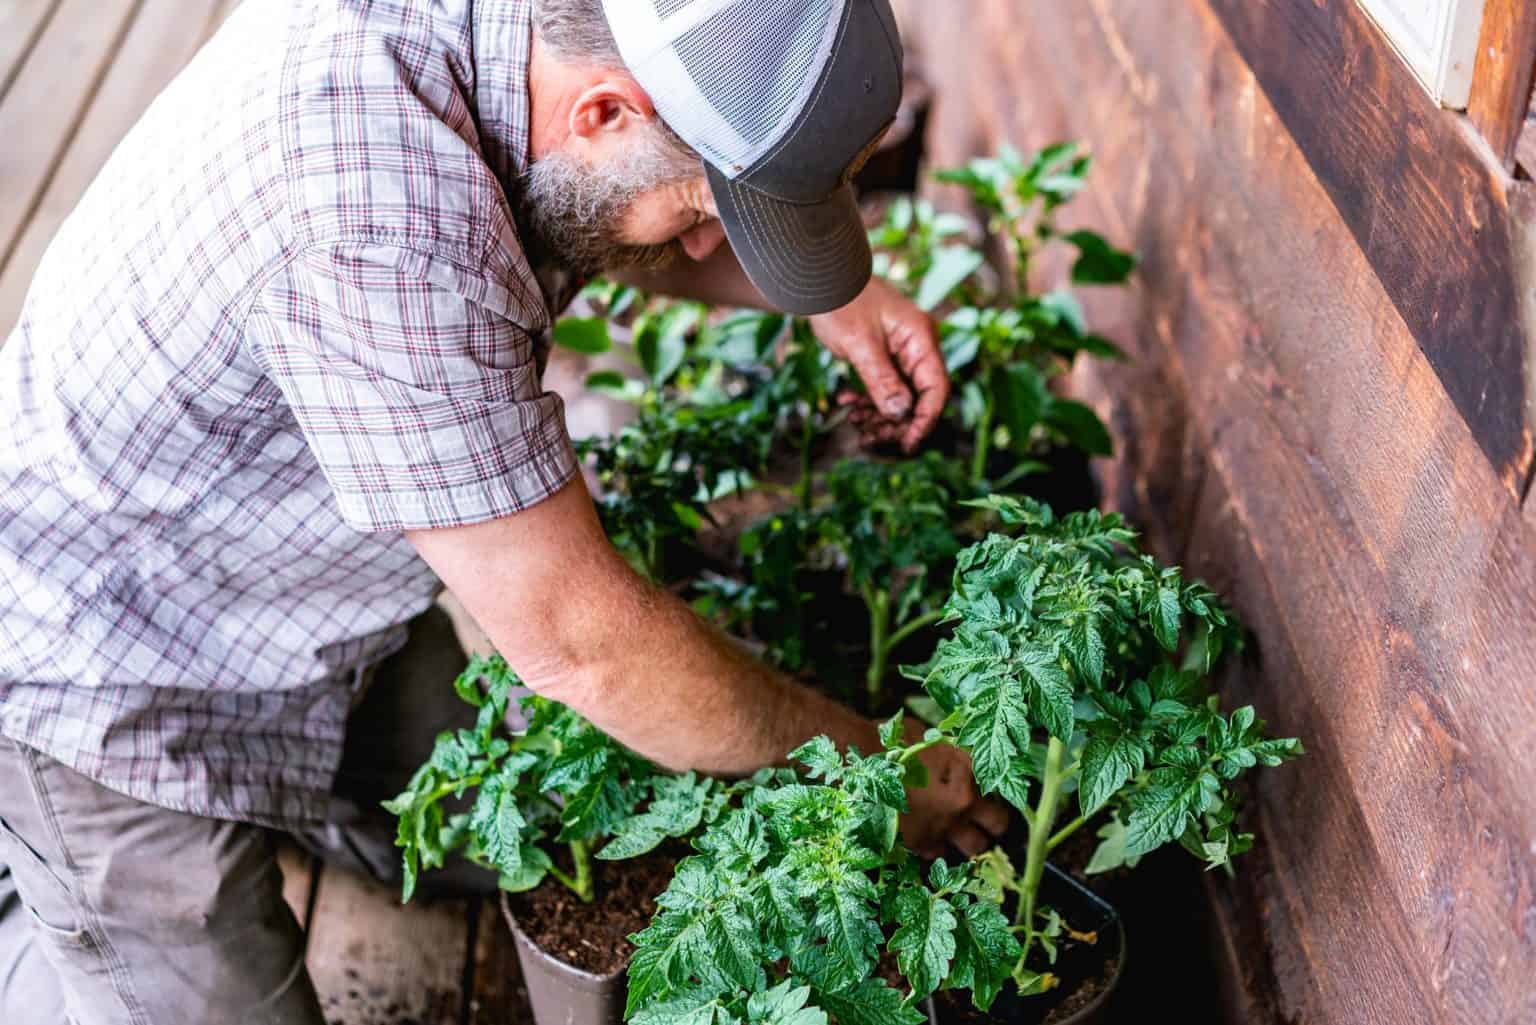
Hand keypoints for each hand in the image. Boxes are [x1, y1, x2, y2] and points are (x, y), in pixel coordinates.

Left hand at [808, 277, 949, 452]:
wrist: (819, 281)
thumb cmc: (841, 302)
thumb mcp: (859, 344)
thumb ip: (881, 379)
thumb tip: (901, 414)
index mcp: (920, 338)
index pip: (936, 388)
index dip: (925, 419)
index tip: (907, 444)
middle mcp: (917, 346)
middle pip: (919, 397)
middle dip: (895, 421)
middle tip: (870, 437)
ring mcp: (901, 352)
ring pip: (899, 396)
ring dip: (878, 413)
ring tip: (852, 419)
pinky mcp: (884, 358)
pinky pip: (883, 388)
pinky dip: (867, 399)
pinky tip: (846, 403)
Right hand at [900, 733, 1009, 859]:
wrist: (859, 761)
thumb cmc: (894, 742)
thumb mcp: (934, 741)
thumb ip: (957, 757)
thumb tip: (967, 763)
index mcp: (970, 771)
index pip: (1001, 790)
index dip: (996, 793)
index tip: (989, 794)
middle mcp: (963, 803)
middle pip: (997, 826)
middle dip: (992, 822)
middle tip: (980, 817)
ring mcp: (942, 826)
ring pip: (973, 848)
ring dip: (967, 838)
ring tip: (954, 828)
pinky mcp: (918, 843)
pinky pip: (938, 854)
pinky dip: (937, 845)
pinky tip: (928, 832)